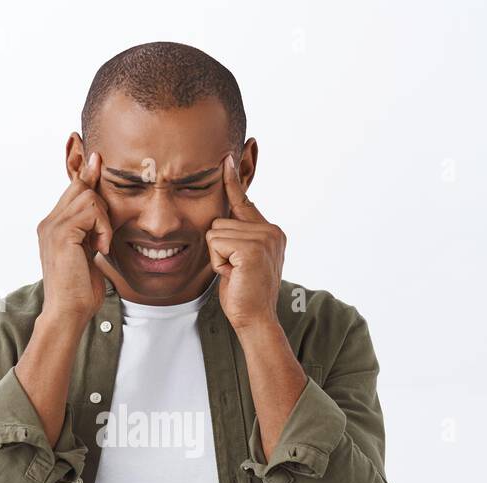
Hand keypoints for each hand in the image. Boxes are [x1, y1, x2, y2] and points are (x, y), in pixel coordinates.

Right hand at [36, 151, 121, 329]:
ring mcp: (52, 226)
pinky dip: (102, 227)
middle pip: (80, 188)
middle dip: (101, 202)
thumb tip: (101, 220)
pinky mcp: (61, 232)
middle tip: (105, 232)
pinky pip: (91, 210)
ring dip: (103, 220)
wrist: (68, 311)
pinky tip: (100, 248)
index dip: (87, 175)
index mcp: (52, 227)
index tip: (98, 159)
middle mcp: (48, 222)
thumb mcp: (88, 255)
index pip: (73, 191)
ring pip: (88, 196)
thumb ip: (90, 234)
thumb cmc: (80, 291)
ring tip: (101, 246)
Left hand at [206, 154, 284, 330]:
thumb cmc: (243, 294)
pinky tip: (233, 275)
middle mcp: (271, 230)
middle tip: (234, 270)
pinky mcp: (252, 248)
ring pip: (216, 231)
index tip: (227, 158)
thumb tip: (219, 222)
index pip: (244, 201)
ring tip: (234, 273)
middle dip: (218, 247)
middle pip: (221, 219)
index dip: (233, 181)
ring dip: (217, 256)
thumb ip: (237, 238)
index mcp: (270, 231)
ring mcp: (264, 238)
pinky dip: (218, 262)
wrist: (255, 319)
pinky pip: (216, 242)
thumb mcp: (239, 260)